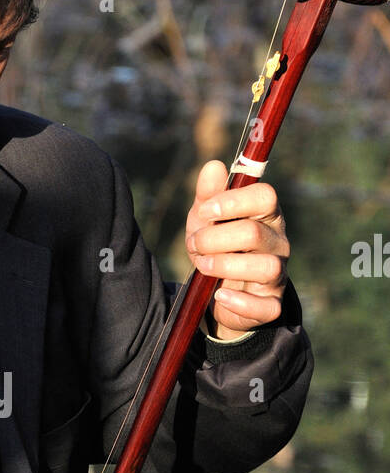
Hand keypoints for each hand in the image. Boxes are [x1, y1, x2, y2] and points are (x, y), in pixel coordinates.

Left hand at [184, 159, 289, 340]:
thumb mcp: (206, 220)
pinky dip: (239, 301)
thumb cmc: (217, 247)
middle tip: (194, 245)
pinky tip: (219, 295)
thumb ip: (208, 195)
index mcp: (265, 215)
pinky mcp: (271, 304)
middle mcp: (278, 242)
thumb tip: (213, 166)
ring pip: (265, 267)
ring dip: (224, 266)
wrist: (218, 293)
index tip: (206, 210)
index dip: (233, 201)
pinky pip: (266, 306)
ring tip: (203, 267)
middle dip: (214, 239)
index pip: (266, 196)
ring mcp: (278, 274)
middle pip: (254, 233)